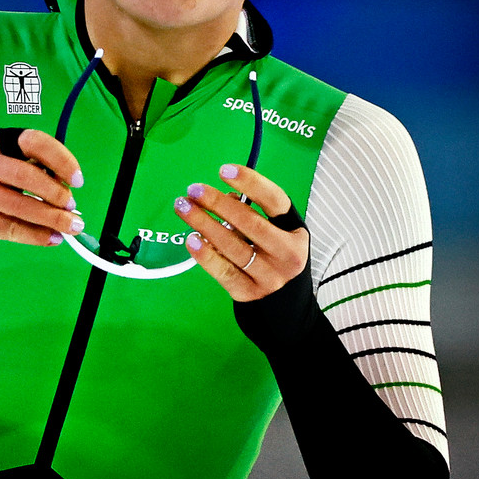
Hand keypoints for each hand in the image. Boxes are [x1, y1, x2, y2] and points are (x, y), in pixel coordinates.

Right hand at [0, 129, 84, 245]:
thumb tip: (67, 192)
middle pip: (24, 176)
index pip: (33, 142)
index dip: (60, 160)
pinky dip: (36, 236)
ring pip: (18, 207)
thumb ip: (39, 165)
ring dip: (51, 219)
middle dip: (55, 194)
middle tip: (72, 207)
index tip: (78, 180)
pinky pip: (9, 230)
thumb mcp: (13, 156)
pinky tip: (52, 237)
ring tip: (70, 226)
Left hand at [173, 163, 307, 300]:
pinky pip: (224, 272)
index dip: (251, 183)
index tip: (223, 170)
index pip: (276, 201)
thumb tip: (221, 199)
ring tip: (183, 208)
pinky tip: (191, 240)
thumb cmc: (273, 259)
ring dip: (204, 224)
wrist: (283, 307)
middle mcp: (287, 254)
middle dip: (218, 203)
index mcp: (295, 232)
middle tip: (193, 190)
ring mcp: (269, 277)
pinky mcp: (249, 294)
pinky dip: (206, 255)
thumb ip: (252, 215)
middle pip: (250, 223)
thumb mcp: (275, 235)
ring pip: (233, 246)